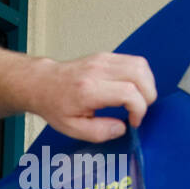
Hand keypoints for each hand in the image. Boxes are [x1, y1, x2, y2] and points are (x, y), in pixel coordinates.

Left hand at [30, 52, 156, 141]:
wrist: (42, 83)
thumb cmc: (55, 105)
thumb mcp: (72, 128)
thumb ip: (99, 132)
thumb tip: (122, 128)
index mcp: (89, 90)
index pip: (129, 92)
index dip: (139, 110)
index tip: (133, 122)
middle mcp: (97, 70)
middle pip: (139, 74)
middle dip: (148, 96)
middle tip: (138, 111)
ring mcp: (102, 59)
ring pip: (140, 64)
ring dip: (147, 85)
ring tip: (138, 100)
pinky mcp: (105, 56)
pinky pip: (134, 61)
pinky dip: (140, 77)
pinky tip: (131, 90)